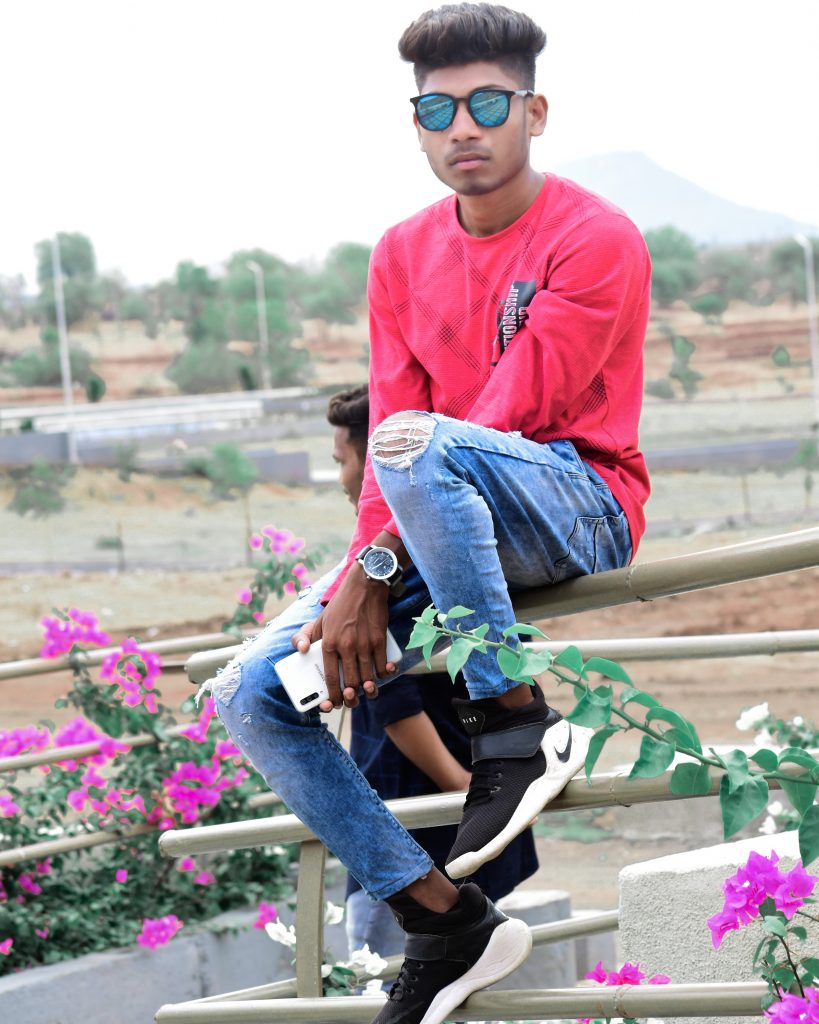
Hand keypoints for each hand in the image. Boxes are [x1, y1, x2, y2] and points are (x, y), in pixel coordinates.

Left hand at [290, 567, 396, 710]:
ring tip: (367, 692)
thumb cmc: (341, 605)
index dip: (332, 695)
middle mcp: (346, 646)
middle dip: (351, 697)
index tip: (334, 702)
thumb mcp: (318, 620)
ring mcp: (364, 644)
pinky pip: (382, 665)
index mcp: (328, 643)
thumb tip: (299, 652)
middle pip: (350, 682)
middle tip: (351, 699)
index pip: (330, 678)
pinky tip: (381, 676)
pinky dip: (383, 675)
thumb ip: (304, 636)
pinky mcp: (379, 640)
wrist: (364, 586)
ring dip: (368, 689)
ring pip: (367, 677)